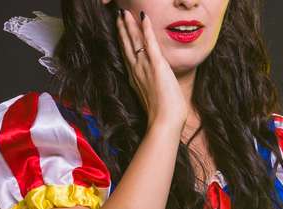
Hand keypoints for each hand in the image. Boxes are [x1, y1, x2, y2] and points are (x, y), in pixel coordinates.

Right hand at [117, 9, 187, 131]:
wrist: (164, 122)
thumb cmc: (163, 114)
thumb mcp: (153, 96)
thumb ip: (151, 86)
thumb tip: (156, 83)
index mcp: (135, 77)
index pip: (128, 54)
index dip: (123, 41)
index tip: (120, 30)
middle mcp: (136, 70)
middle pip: (127, 45)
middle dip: (123, 29)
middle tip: (118, 15)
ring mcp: (145, 67)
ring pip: (134, 41)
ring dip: (130, 25)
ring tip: (124, 13)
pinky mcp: (156, 65)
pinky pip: (149, 42)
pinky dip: (146, 28)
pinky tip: (143, 17)